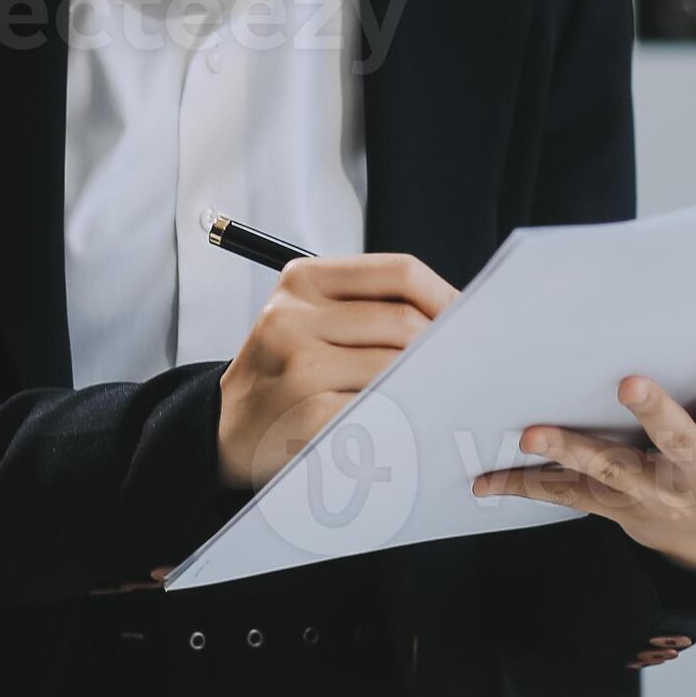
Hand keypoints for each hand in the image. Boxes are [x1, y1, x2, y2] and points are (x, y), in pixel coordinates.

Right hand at [217, 253, 455, 488]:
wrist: (224, 425)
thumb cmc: (284, 370)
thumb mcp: (309, 317)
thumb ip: (368, 307)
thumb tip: (455, 314)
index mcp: (303, 280)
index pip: (398, 271)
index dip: (446, 295)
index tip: (470, 319)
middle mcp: (293, 316)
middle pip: (404, 321)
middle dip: (443, 346)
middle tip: (464, 365)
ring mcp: (298, 366)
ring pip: (396, 366)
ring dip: (426, 383)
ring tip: (439, 393)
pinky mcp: (306, 414)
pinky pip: (378, 409)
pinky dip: (401, 415)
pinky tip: (406, 421)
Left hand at [472, 320, 695, 576]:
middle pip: (678, 438)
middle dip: (655, 412)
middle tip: (631, 384)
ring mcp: (657, 494)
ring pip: (612, 470)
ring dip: (571, 451)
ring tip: (533, 435)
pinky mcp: (619, 508)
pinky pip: (569, 494)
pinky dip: (526, 484)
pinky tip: (486, 479)